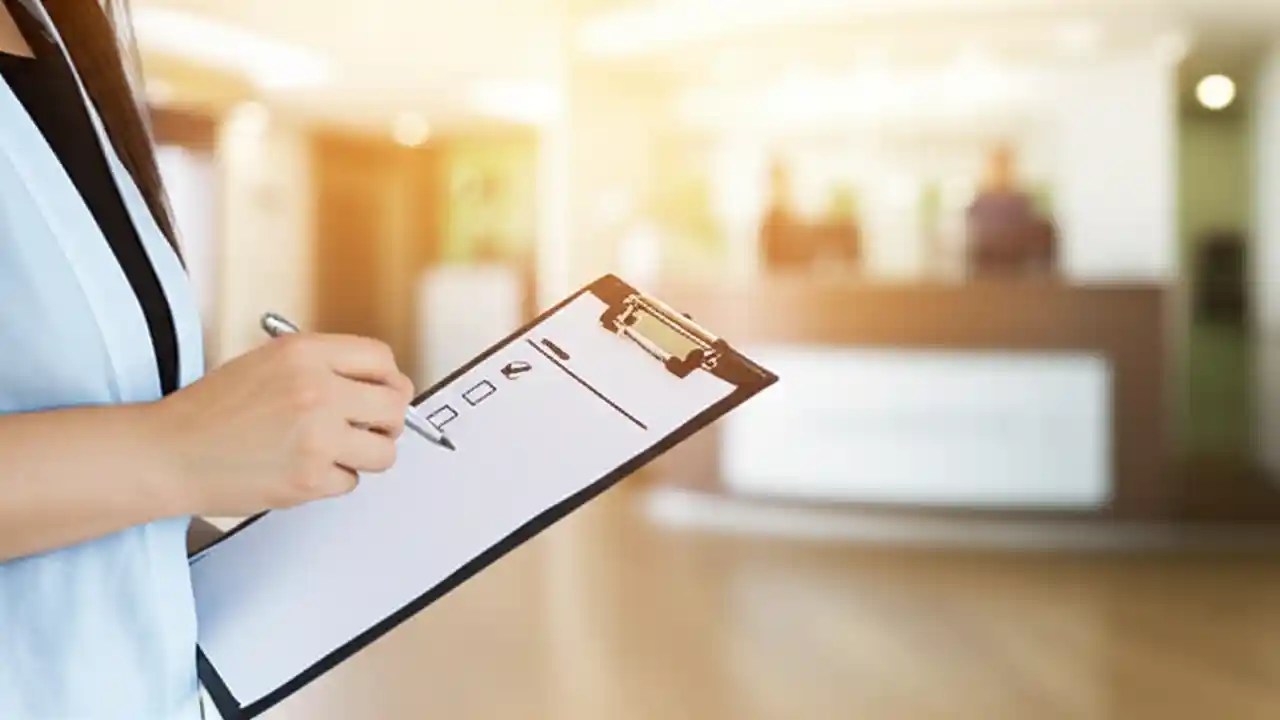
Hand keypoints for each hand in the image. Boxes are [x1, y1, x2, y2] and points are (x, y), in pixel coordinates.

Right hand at [151, 334, 414, 516]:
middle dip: (388, 419)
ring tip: (337, 450)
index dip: (388, 378)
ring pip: (384, 451)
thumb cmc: (211, 411)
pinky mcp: (310, 479)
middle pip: (395, 405)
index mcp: (305, 353)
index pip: (381, 358)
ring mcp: (316, 437)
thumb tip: (378, 384)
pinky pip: (351, 481)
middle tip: (371, 427)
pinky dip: (333, 479)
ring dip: (367, 454)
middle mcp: (316, 390)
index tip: (384, 391)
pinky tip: (303, 467)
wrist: (168, 453)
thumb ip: (323, 366)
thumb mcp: (268, 362)